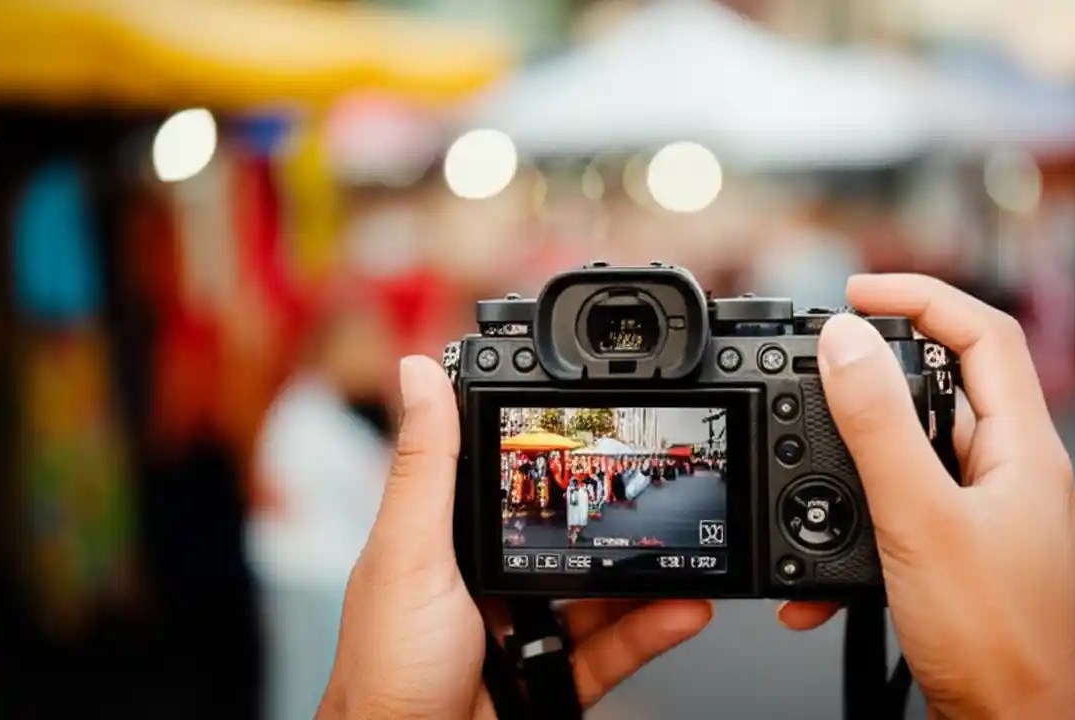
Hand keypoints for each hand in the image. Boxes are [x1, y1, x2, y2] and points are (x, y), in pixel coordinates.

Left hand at [318, 356, 712, 718]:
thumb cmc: (384, 672)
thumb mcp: (410, 553)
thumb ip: (427, 467)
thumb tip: (421, 373)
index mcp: (450, 539)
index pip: (508, 478)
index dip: (549, 453)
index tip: (593, 426)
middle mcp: (490, 578)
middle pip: (569, 536)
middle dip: (617, 521)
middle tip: (660, 497)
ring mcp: (526, 629)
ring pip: (601, 593)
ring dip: (648, 579)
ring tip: (690, 556)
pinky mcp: (554, 676)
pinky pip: (614, 646)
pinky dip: (652, 630)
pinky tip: (681, 611)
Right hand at [778, 275, 1074, 718]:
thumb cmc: (991, 638)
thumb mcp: (918, 517)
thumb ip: (878, 426)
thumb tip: (847, 343)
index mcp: (1023, 449)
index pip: (985, 333)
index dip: (922, 296)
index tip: (858, 291)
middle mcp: (1014, 472)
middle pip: (949, 382)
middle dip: (878, 371)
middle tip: (824, 363)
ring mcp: (990, 511)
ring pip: (919, 449)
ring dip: (858, 457)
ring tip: (813, 468)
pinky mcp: (964, 548)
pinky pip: (906, 507)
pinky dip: (860, 519)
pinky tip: (820, 569)